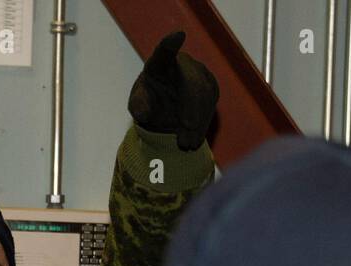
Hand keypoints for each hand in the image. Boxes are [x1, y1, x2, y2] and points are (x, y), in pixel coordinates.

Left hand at [127, 31, 218, 150]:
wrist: (165, 112)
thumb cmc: (149, 103)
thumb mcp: (139, 106)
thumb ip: (140, 106)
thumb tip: (143, 111)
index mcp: (159, 63)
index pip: (165, 51)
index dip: (171, 44)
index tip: (179, 35)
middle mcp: (183, 63)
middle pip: (193, 82)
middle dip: (191, 112)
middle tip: (184, 140)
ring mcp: (200, 72)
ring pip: (205, 96)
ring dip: (197, 123)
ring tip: (186, 144)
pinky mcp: (211, 86)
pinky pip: (211, 104)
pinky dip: (203, 123)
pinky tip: (194, 137)